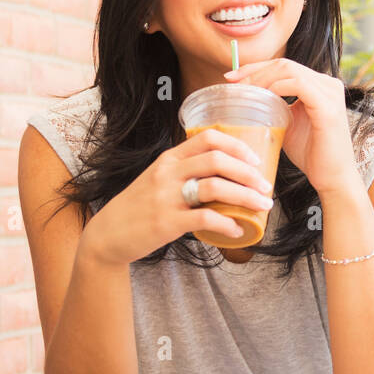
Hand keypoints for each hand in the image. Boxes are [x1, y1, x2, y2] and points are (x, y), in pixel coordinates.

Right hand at [79, 127, 274, 266]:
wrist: (107, 235)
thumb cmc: (139, 207)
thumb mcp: (158, 179)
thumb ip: (185, 172)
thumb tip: (225, 172)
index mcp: (169, 159)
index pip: (208, 138)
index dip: (237, 146)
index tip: (255, 160)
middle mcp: (167, 173)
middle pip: (216, 160)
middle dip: (248, 173)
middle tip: (266, 186)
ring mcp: (166, 197)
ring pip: (215, 188)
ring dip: (245, 197)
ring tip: (262, 207)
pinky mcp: (166, 222)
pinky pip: (205, 220)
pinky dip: (228, 224)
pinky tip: (238, 230)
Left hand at [223, 58, 360, 194]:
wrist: (332, 179)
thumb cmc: (311, 154)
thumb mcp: (288, 123)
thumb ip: (275, 107)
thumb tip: (246, 99)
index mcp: (320, 85)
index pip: (284, 66)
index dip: (256, 68)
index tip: (231, 78)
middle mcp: (328, 84)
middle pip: (284, 64)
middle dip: (254, 71)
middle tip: (232, 83)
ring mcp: (330, 93)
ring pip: (289, 70)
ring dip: (262, 79)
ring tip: (244, 93)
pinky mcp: (328, 107)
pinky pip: (298, 85)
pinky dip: (276, 88)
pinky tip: (262, 99)